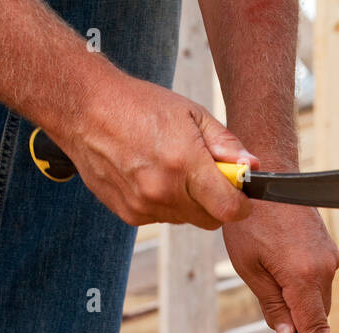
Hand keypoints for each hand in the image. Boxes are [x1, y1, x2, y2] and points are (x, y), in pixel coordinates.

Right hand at [57, 72, 256, 229]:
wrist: (86, 110)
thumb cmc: (140, 106)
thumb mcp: (192, 113)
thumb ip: (226, 144)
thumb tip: (252, 166)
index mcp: (184, 163)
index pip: (228, 208)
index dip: (241, 205)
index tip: (241, 196)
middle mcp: (163, 191)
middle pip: (210, 219)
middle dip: (215, 202)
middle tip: (205, 175)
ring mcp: (143, 206)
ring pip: (185, 219)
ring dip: (188, 202)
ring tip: (170, 167)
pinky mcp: (128, 214)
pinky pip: (161, 217)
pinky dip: (164, 203)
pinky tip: (149, 175)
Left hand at [223, 201, 338, 332]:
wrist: (268, 176)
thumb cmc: (250, 221)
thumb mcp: (250, 268)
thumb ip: (272, 305)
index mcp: (302, 277)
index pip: (317, 331)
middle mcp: (324, 269)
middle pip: (317, 317)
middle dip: (300, 325)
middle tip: (272, 310)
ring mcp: (330, 258)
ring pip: (317, 299)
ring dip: (299, 303)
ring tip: (267, 273)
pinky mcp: (329, 249)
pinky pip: (319, 281)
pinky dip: (303, 286)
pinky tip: (279, 266)